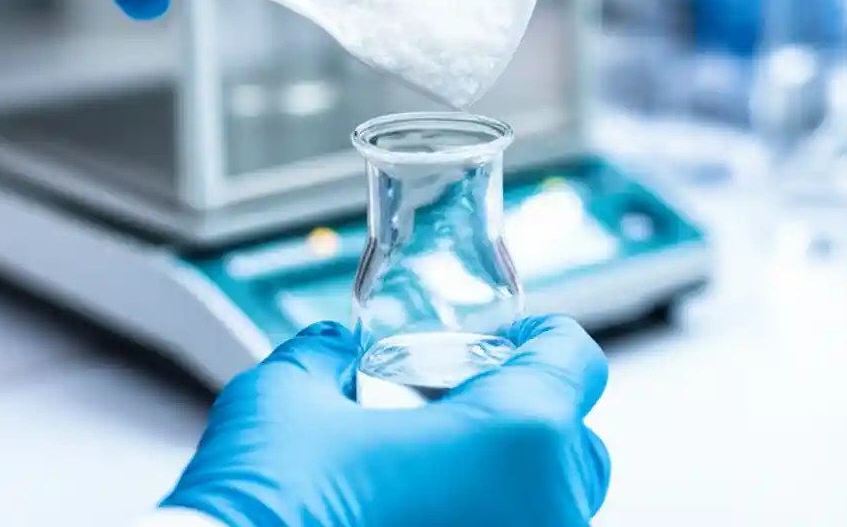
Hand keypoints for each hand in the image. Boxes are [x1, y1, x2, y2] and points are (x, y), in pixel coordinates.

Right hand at [163, 316, 611, 526]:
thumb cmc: (272, 512)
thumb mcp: (288, 399)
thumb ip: (324, 359)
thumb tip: (333, 351)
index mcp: (520, 437)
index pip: (574, 359)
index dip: (539, 338)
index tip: (505, 343)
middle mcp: (547, 507)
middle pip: (572, 438)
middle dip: (524, 416)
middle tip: (454, 412)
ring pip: (551, 505)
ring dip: (507, 481)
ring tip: (430, 476)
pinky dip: (484, 522)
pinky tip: (418, 519)